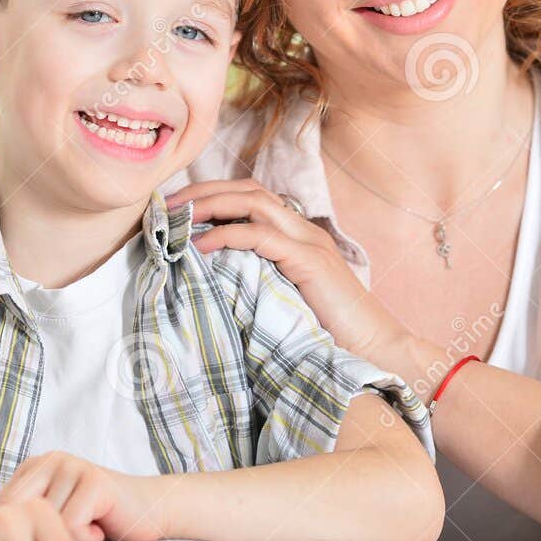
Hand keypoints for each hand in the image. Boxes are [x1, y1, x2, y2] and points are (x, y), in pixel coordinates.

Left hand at [0, 450, 164, 540]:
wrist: (151, 511)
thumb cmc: (98, 522)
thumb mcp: (52, 522)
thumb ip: (23, 527)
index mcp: (32, 468)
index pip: (0, 512)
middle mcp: (49, 460)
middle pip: (21, 520)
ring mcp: (72, 465)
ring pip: (47, 526)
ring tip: (89, 529)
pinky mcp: (94, 480)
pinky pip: (71, 526)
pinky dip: (87, 537)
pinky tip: (101, 525)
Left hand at [165, 178, 412, 367]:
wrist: (374, 351)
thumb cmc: (328, 335)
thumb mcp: (283, 301)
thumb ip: (257, 282)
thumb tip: (211, 282)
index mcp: (298, 236)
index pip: (251, 197)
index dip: (211, 195)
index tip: (175, 210)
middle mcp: (304, 230)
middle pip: (248, 189)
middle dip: (203, 191)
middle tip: (165, 205)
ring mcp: (310, 243)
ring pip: (255, 202)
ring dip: (211, 204)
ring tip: (178, 216)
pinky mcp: (310, 262)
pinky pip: (262, 235)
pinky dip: (228, 235)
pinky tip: (202, 246)